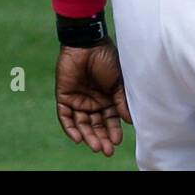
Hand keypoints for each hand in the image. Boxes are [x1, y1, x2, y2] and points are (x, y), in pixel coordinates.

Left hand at [54, 39, 132, 155]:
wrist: (87, 44)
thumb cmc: (107, 59)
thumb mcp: (119, 81)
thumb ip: (121, 100)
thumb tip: (130, 120)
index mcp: (108, 97)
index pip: (110, 119)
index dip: (114, 130)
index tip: (118, 140)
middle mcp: (93, 101)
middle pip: (96, 125)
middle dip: (102, 138)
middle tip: (107, 150)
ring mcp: (78, 100)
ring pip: (82, 124)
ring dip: (88, 136)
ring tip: (96, 147)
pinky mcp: (64, 97)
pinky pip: (66, 117)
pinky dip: (71, 128)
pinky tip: (78, 138)